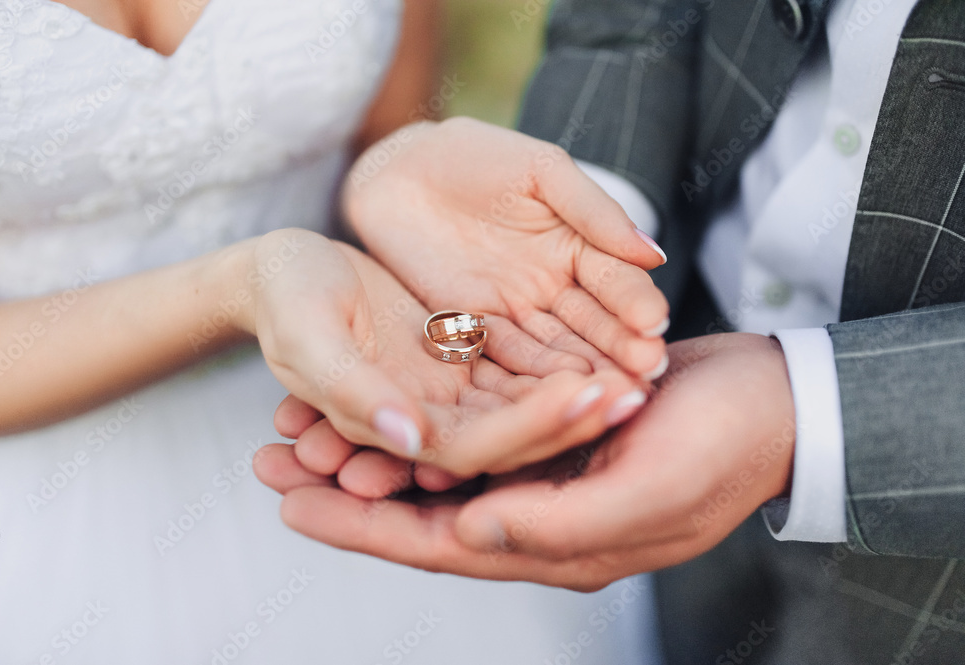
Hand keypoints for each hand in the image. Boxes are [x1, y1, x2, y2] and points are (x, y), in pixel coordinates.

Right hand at [243, 230, 648, 474]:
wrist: (284, 272)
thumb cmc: (285, 300)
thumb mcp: (308, 339)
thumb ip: (353, 392)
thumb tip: (408, 440)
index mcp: (396, 429)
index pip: (478, 445)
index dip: (533, 426)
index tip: (589, 396)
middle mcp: (433, 420)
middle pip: (518, 431)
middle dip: (577, 412)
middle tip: (640, 387)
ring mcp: (453, 390)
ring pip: (529, 397)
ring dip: (582, 385)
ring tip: (643, 364)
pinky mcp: (465, 356)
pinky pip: (524, 359)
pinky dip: (562, 352)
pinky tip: (609, 334)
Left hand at [254, 333, 796, 589]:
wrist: (773, 403)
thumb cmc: (723, 446)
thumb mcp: (651, 491)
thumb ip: (560, 524)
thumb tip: (469, 537)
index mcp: (554, 543)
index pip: (435, 546)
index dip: (361, 530)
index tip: (290, 507)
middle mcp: (536, 517)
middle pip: (419, 513)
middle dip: (345, 490)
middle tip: (271, 459)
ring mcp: (542, 477)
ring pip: (435, 474)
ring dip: (374, 452)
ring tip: (304, 427)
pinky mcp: (549, 435)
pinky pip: (469, 436)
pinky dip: (422, 422)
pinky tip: (384, 400)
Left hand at [345, 118, 669, 379]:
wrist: (398, 170)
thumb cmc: (475, 157)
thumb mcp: (541, 171)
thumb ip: (593, 210)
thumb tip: (653, 255)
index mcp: (579, 246)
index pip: (616, 280)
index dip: (636, 302)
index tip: (655, 326)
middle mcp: (554, 287)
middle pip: (593, 324)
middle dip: (620, 349)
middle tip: (646, 374)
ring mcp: (515, 312)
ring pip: (554, 349)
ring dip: (582, 372)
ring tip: (608, 395)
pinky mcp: (472, 330)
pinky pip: (504, 357)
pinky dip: (529, 378)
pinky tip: (552, 397)